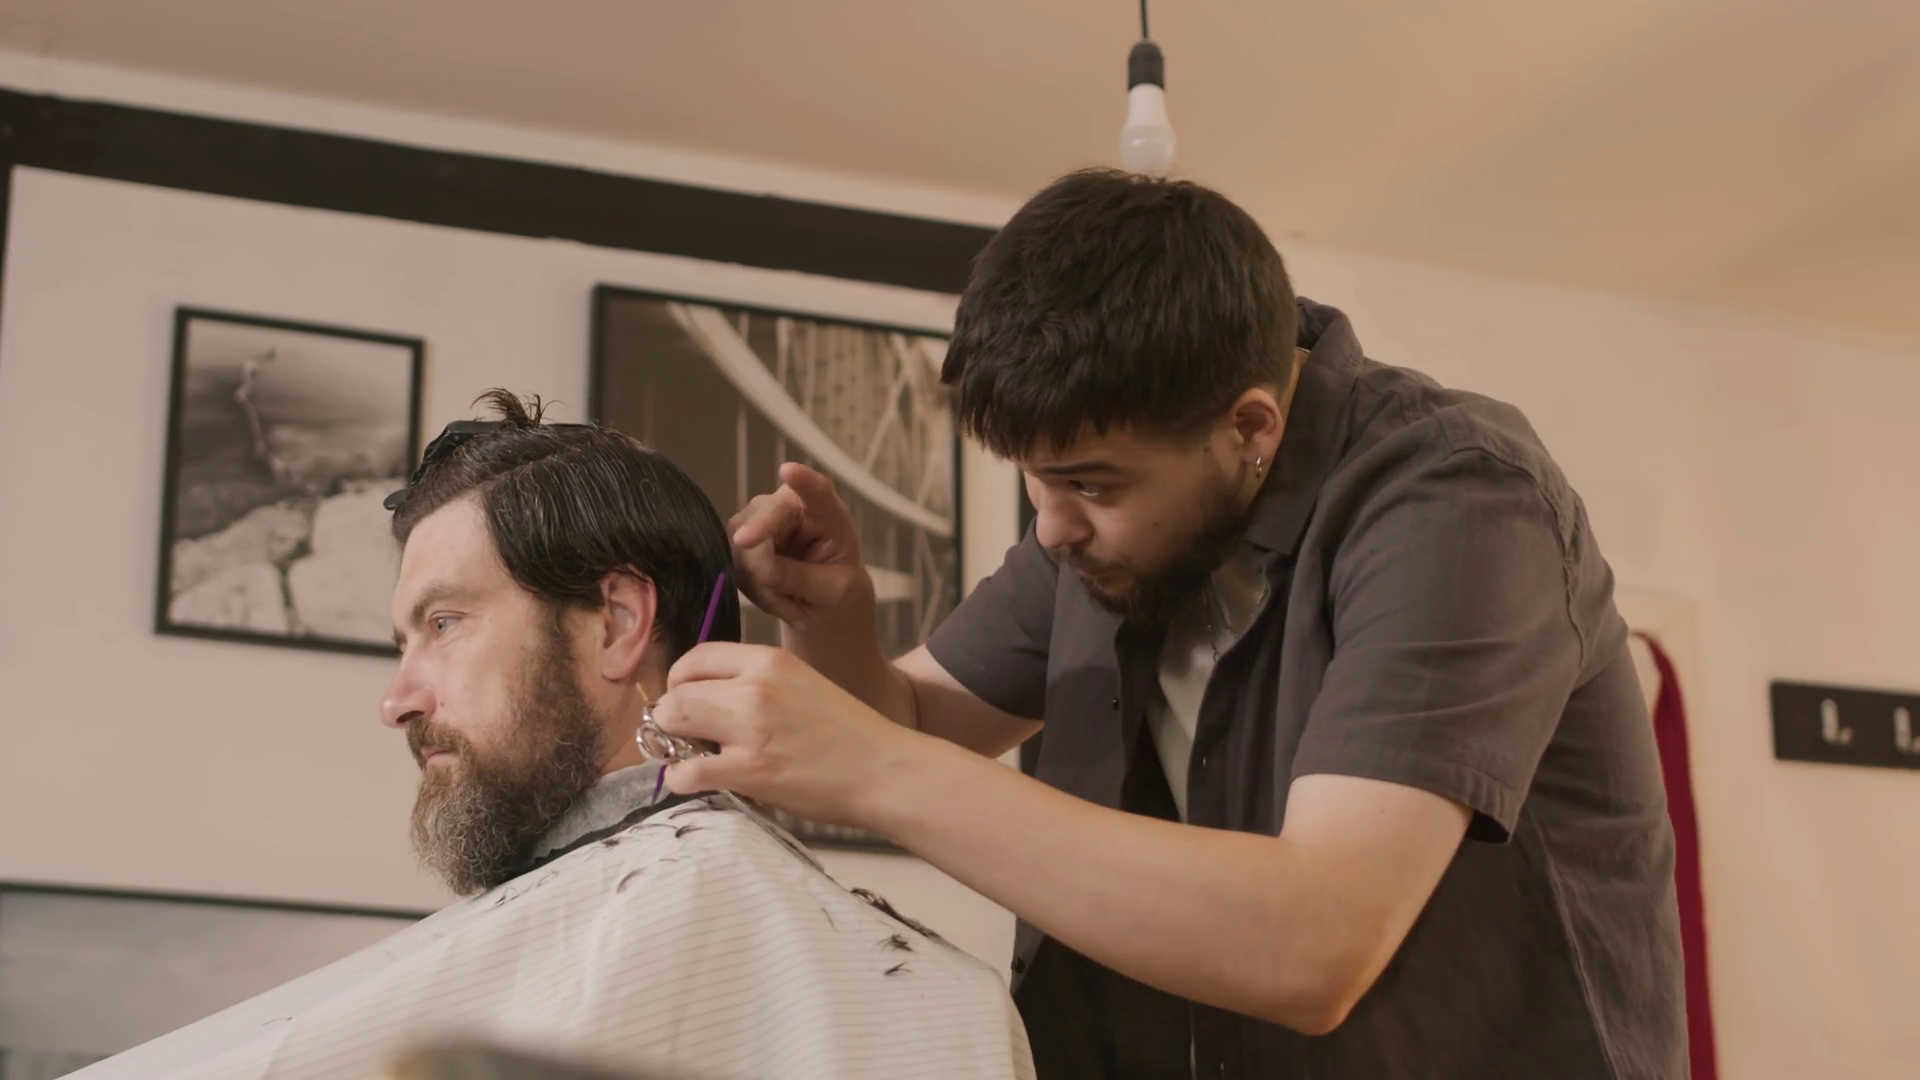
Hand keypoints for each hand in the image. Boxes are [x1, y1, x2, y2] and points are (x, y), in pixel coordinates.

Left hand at [652, 642, 923, 827]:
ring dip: (674, 743)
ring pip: (673, 723)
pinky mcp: (748, 770)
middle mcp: (755, 687)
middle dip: (672, 715)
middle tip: (686, 734)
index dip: (681, 682)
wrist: (885, 771)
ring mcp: (749, 728)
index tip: (686, 700)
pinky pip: (685, 771)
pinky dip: (681, 779)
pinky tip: (697, 781)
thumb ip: (756, 685)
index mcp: (770, 661)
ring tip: (694, 757)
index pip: (697, 657)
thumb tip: (706, 701)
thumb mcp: (803, 685)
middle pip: (677, 692)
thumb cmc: (848, 733)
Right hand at [729, 463, 870, 631]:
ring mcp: (758, 519)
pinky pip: (731, 561)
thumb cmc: (839, 588)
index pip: (817, 492)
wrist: (822, 602)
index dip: (802, 481)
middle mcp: (789, 506)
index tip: (788, 472)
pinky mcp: (737, 539)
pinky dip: (751, 586)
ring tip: (790, 596)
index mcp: (826, 512)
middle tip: (783, 592)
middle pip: (764, 516)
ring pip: (741, 542)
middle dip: (763, 553)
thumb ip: (799, 577)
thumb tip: (759, 565)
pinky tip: (773, 593)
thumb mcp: (834, 591)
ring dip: (761, 580)